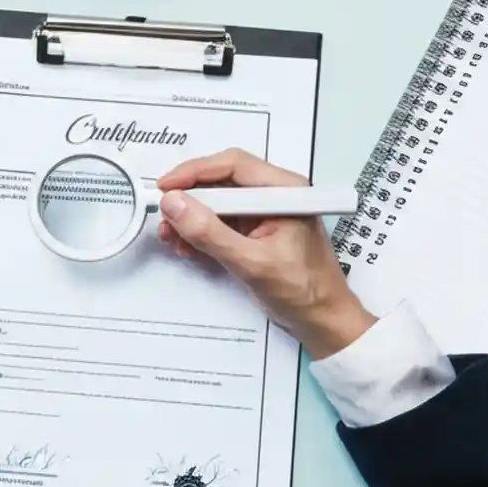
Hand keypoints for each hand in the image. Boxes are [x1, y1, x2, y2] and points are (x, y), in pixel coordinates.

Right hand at [156, 149, 375, 359]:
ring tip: (171, 236)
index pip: (233, 165)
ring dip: (192, 218)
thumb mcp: (251, 262)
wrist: (322, 321)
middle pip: (222, 182)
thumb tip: (174, 204)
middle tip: (165, 217)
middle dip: (190, 199)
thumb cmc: (304, 292)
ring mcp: (264, 214)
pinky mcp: (255, 231)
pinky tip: (187, 245)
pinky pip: (221, 222)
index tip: (166, 187)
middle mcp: (274, 196)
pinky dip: (201, 232)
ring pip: (217, 203)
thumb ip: (210, 233)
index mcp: (285, 192)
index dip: (194, 171)